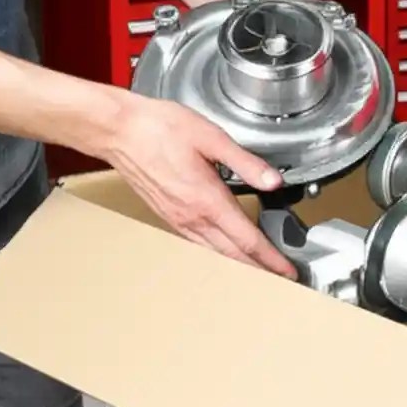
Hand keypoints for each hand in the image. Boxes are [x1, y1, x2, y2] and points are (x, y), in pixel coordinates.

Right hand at [99, 94, 297, 278]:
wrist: (119, 131)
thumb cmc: (160, 129)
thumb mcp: (211, 137)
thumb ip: (246, 163)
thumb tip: (274, 181)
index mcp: (207, 200)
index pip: (247, 240)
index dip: (271, 259)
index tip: (288, 271)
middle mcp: (192, 216)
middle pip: (233, 254)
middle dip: (261, 269)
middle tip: (282, 277)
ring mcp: (177, 219)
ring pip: (214, 253)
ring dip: (240, 264)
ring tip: (261, 268)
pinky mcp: (167, 215)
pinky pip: (198, 243)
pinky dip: (217, 253)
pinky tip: (224, 249)